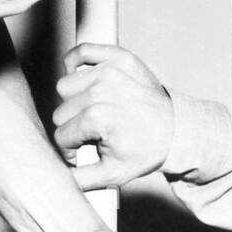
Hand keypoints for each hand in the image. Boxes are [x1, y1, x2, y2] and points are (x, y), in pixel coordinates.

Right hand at [53, 43, 172, 189]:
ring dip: (75, 100)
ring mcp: (110, 70)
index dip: (72, 148)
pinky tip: (83, 78)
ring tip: (95, 110)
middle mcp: (100, 90)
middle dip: (75, 126)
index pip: (61, 135)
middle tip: (96, 132)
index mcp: (97, 117)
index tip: (89, 150)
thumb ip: (79, 179)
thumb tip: (56, 180)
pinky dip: (75, 61)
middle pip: (61, 112)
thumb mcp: (113, 174)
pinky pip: (82, 51)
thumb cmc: (145, 149)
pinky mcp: (118, 57)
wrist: (175, 129)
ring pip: (65, 86)